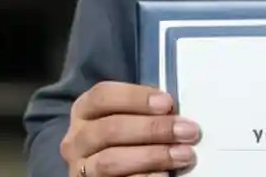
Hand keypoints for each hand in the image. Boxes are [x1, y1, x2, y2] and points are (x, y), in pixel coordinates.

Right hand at [61, 81, 199, 176]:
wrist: (110, 169)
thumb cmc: (126, 134)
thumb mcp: (129, 116)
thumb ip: (145, 110)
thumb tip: (175, 110)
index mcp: (85, 110)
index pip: (103, 96)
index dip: (136, 98)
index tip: (168, 103)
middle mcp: (77, 138)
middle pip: (110, 129)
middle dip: (153, 129)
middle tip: (188, 131)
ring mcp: (80, 167)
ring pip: (110, 161)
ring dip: (152, 156)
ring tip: (184, 155)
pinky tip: (165, 175)